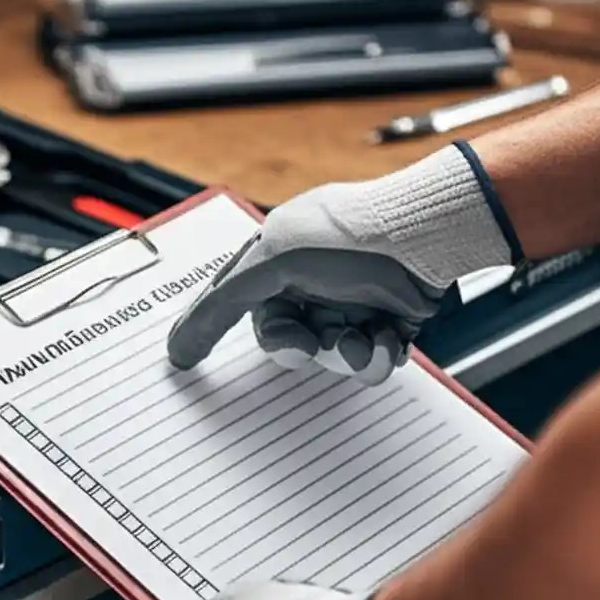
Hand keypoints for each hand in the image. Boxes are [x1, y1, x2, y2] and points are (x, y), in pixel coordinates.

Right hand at [168, 144, 515, 384]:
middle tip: (314, 343)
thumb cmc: (343, 237)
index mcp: (278, 259)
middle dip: (304, 349)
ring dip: (346, 357)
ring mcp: (353, 302)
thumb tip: (175, 352)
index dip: (233, 333)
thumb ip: (217, 308)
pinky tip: (388, 339)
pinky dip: (379, 357)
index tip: (216, 363)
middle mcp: (313, 282)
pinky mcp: (392, 320)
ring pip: (333, 357)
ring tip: (362, 341)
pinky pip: (374, 359)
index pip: (242, 308)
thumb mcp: (265, 266)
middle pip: (289, 342)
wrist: (424, 237)